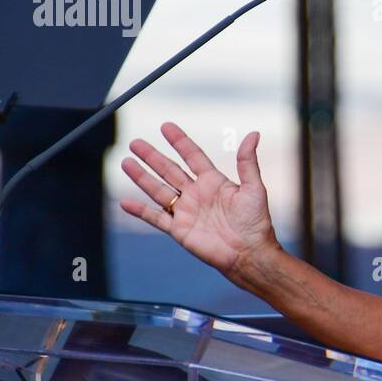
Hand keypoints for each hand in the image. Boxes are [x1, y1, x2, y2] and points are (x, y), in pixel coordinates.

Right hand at [119, 121, 278, 280]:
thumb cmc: (256, 223)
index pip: (192, 156)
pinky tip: (126, 203)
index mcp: (214, 182)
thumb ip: (248, 162)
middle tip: (136, 143)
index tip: (166, 126)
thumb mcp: (254, 188)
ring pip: (158, 190)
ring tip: (126, 162)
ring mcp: (186, 211)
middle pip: (169, 170)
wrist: (249, 254)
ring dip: (142, 177)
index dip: (180, 141)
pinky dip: (141, 211)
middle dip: (152, 156)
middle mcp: (197, 194)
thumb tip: (254, 135)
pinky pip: (156, 218)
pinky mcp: (179, 230)